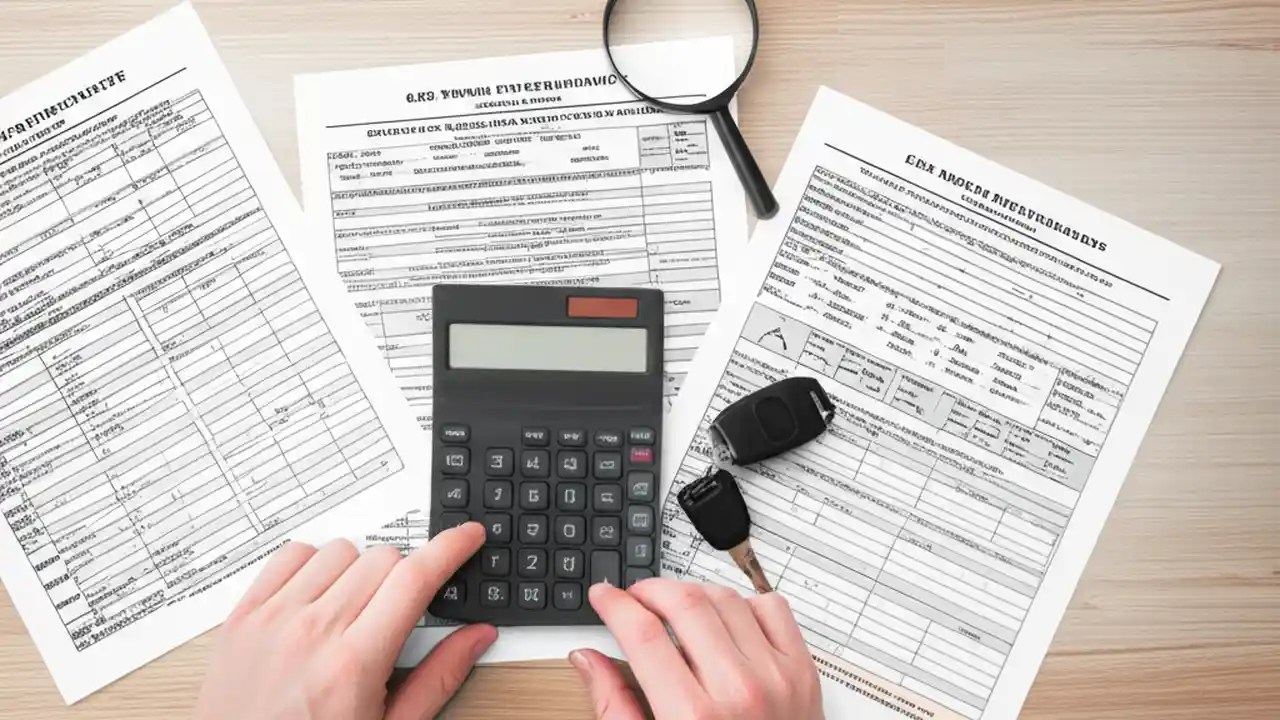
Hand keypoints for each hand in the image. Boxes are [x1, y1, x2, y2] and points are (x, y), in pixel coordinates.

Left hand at [195, 522, 494, 719]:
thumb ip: (438, 678)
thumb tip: (476, 637)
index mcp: (353, 665)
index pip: (415, 580)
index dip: (450, 549)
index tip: (467, 537)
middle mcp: (311, 634)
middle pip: (383, 559)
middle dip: (405, 577)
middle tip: (399, 612)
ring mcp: (272, 620)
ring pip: (339, 550)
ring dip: (358, 570)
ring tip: (354, 609)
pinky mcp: (243, 616)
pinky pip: (290, 555)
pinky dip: (312, 565)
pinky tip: (318, 597)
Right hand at [571, 579, 822, 719]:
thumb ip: (614, 705)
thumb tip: (587, 660)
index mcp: (692, 717)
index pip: (642, 633)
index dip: (615, 605)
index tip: (605, 597)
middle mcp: (738, 691)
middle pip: (685, 603)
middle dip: (650, 590)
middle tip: (636, 599)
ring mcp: (776, 677)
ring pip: (726, 598)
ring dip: (693, 593)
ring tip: (676, 609)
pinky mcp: (803, 672)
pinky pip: (772, 608)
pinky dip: (744, 603)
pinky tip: (727, 620)